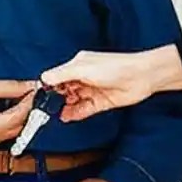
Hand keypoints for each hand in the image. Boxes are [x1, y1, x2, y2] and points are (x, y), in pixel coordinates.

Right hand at [0, 79, 36, 147]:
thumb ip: (10, 87)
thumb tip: (29, 86)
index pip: (18, 117)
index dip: (30, 103)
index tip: (35, 91)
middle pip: (18, 126)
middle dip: (27, 109)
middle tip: (32, 93)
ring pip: (13, 130)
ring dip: (20, 114)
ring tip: (21, 97)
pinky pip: (4, 132)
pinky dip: (10, 120)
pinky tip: (11, 106)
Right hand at [41, 45, 181, 121]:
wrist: (141, 77)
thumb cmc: (117, 67)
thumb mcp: (83, 69)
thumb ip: (62, 75)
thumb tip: (44, 78)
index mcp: (79, 64)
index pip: (58, 76)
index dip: (49, 86)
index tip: (40, 96)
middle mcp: (85, 77)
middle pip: (64, 90)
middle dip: (56, 98)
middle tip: (46, 108)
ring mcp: (93, 90)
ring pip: (73, 101)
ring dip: (64, 107)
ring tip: (55, 114)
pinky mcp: (101, 102)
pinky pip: (84, 110)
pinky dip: (75, 114)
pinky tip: (67, 117)